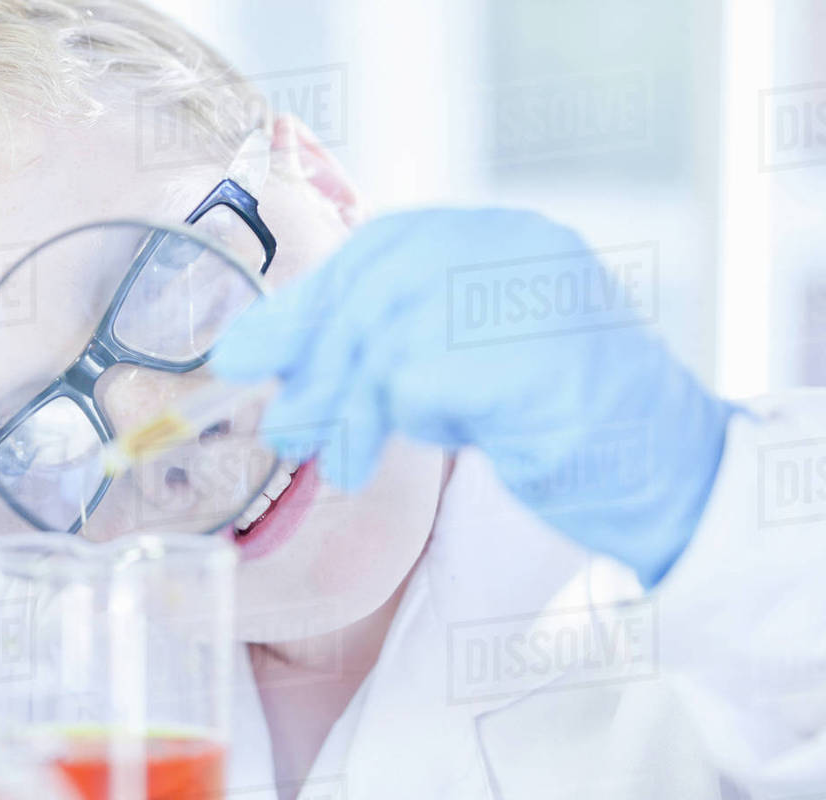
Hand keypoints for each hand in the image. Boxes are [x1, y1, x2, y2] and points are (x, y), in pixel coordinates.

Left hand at [212, 209, 734, 585]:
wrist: (669, 474)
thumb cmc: (555, 421)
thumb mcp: (457, 364)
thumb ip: (382, 343)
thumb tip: (259, 351)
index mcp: (499, 235)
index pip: (378, 248)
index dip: (308, 303)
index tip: (251, 352)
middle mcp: (515, 245)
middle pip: (371, 286)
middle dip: (313, 361)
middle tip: (283, 425)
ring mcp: (529, 292)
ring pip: (385, 335)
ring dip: (346, 407)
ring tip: (340, 460)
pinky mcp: (530, 354)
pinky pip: (417, 379)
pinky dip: (397, 422)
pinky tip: (410, 449)